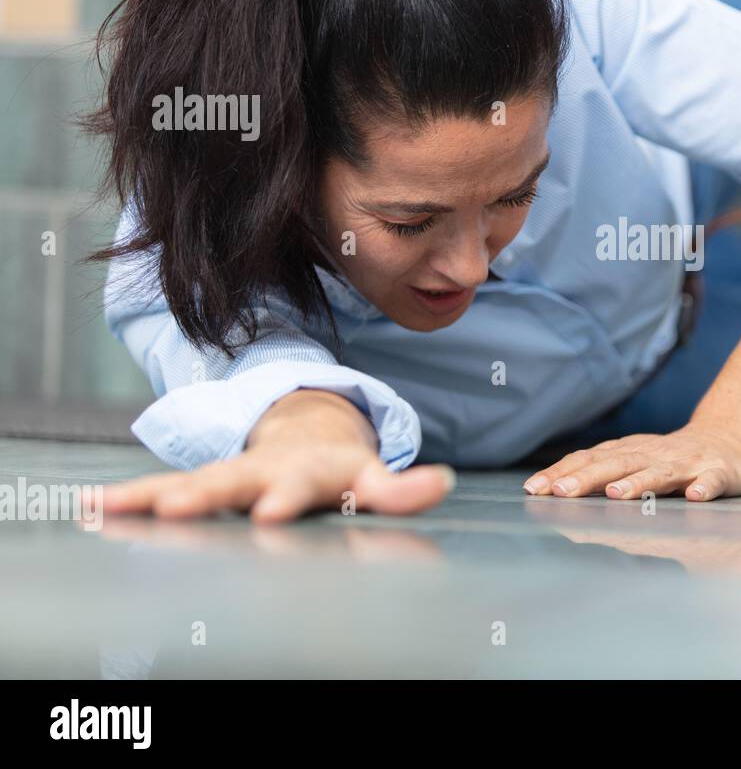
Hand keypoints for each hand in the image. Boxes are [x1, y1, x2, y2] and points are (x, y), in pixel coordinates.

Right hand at [100, 389, 453, 522]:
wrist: (309, 433)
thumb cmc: (341, 471)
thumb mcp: (374, 480)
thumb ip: (403, 490)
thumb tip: (442, 482)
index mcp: (307, 474)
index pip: (298, 488)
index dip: (285, 499)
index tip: (268, 513)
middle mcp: (264, 472)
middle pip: (235, 483)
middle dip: (209, 496)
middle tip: (178, 507)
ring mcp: (232, 478)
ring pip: (192, 485)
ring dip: (157, 497)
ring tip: (118, 508)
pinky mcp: (206, 488)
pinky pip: (164, 494)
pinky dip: (129, 501)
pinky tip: (91, 506)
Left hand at [522, 423, 740, 501]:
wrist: (731, 441)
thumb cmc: (674, 458)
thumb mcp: (636, 461)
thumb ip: (603, 472)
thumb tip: (554, 489)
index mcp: (631, 452)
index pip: (591, 460)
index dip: (562, 473)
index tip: (534, 488)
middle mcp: (655, 455)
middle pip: (618, 465)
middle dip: (587, 478)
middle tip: (561, 492)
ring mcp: (688, 464)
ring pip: (660, 473)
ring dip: (638, 483)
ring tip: (617, 494)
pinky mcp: (719, 473)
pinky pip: (711, 481)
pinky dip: (703, 488)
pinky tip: (694, 497)